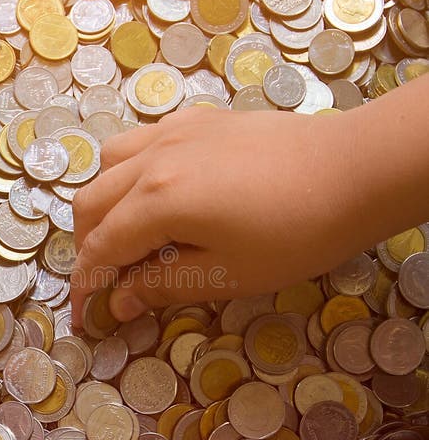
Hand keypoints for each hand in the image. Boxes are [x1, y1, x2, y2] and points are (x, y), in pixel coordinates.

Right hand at [71, 106, 363, 323]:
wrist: (354, 170)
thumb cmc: (296, 232)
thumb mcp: (227, 274)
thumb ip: (163, 284)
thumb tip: (118, 302)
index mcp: (156, 200)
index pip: (100, 248)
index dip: (87, 288)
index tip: (86, 320)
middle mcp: (153, 159)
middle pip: (91, 203)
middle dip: (87, 248)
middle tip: (105, 283)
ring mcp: (175, 132)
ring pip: (109, 163)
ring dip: (103, 203)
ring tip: (125, 234)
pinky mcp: (199, 119)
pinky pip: (142, 139)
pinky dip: (130, 170)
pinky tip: (158, 190)